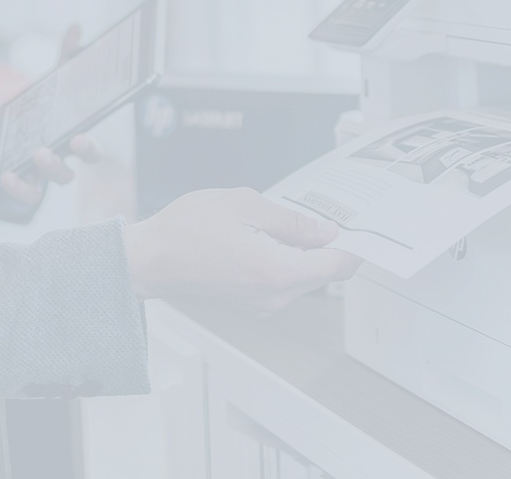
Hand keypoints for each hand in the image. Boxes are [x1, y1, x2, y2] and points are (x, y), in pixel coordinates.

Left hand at [0, 24, 100, 206]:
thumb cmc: (35, 113)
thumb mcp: (48, 86)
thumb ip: (64, 61)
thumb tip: (75, 28)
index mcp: (70, 141)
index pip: (90, 152)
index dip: (89, 148)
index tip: (81, 136)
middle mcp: (59, 161)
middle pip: (73, 171)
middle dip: (73, 159)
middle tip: (71, 142)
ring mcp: (39, 176)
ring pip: (52, 183)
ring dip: (51, 170)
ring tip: (39, 154)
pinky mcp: (21, 184)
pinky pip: (26, 195)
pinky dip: (20, 188)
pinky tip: (8, 175)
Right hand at [123, 188, 362, 312]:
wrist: (146, 261)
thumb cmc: (185, 230)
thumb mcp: (244, 205)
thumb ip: (291, 221)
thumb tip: (325, 231)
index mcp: (277, 271)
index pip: (339, 266)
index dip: (356, 245)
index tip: (364, 226)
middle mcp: (274, 296)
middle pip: (324, 273)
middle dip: (328, 245)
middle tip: (321, 213)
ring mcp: (261, 305)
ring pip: (303, 277)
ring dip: (303, 252)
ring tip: (280, 221)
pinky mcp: (249, 305)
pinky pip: (282, 283)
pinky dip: (283, 261)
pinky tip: (264, 237)